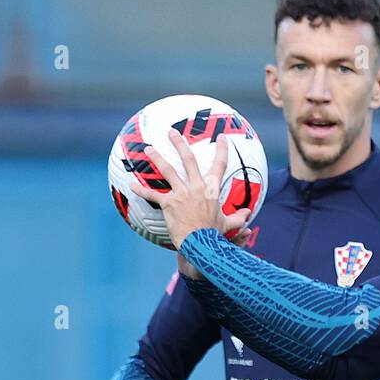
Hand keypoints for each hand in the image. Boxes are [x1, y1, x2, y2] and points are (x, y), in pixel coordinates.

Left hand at [130, 132, 251, 251]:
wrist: (201, 246)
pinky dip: (141, 190)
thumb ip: (238, 218)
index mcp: (211, 190)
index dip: (222, 150)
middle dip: (180, 144)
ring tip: (148, 148)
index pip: (219, 166)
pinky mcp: (169, 204)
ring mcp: (182, 194)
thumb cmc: (214, 236)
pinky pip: (153, 195)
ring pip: (168, 170)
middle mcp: (196, 187)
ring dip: (157, 158)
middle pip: (188, 159)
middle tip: (172, 132)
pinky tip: (131, 185)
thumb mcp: (228, 225)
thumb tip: (249, 214)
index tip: (223, 138)